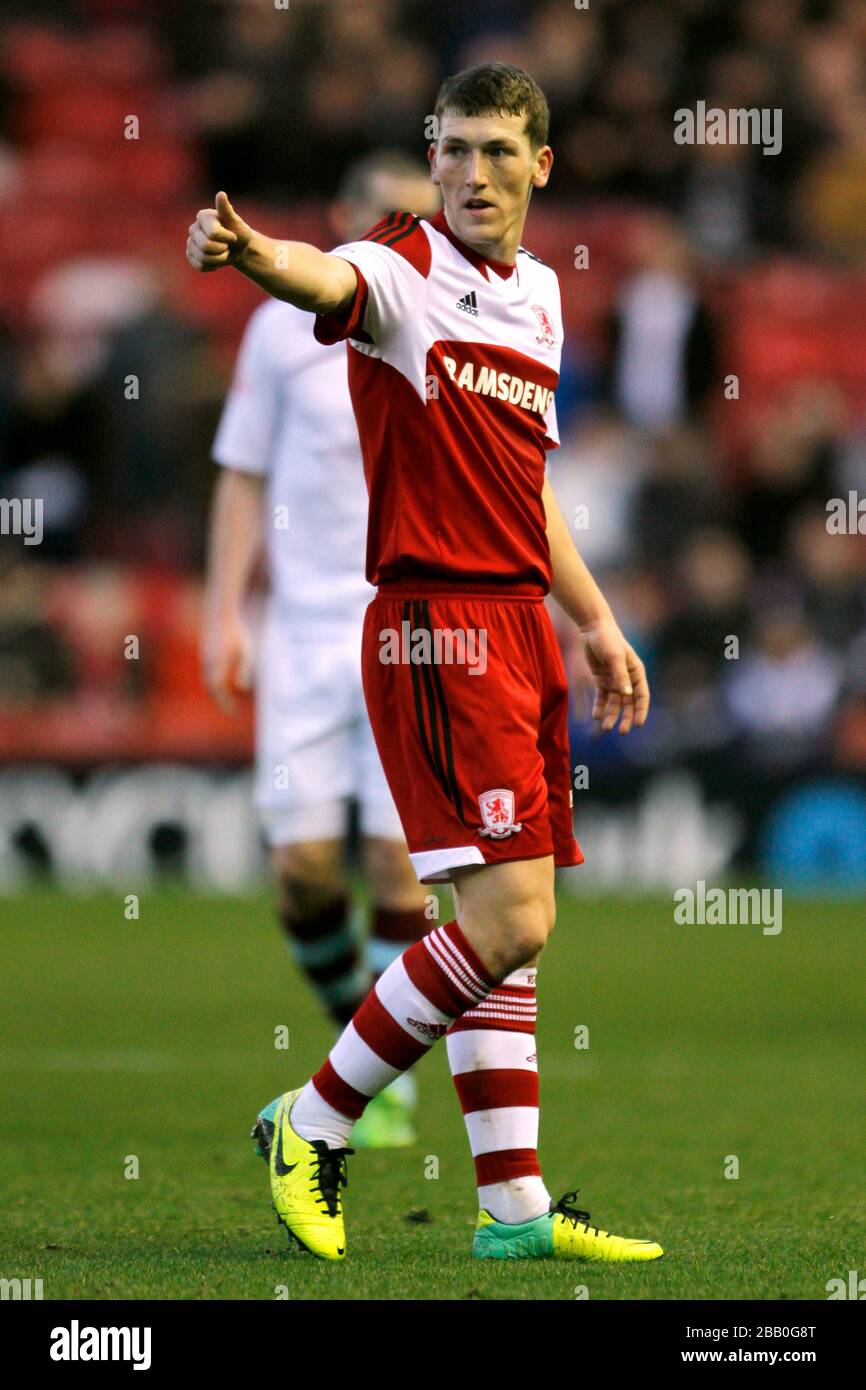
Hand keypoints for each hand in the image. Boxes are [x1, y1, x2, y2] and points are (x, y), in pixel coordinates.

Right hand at [186, 191, 252, 271]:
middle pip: (205, 246)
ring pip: (202, 258)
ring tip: (223, 253)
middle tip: (227, 246)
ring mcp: (190, 242)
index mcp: (203, 216)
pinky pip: (200, 266)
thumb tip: (221, 194)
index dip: (227, 238)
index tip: (233, 236)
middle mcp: (194, 228)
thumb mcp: (236, 222)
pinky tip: (217, 260)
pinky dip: (212, 266)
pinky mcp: (191, 255)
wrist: (239, 249)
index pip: (213, 233)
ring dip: (218, 260)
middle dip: (222, 250)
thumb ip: (226, 209)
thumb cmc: (239, 232)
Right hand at [201, 608, 253, 714]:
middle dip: (221, 701)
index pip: (219, 691)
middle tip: (231, 711)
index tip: (234, 714)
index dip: (226, 704)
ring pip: (209, 682)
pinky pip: (209, 674)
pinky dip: (215, 683)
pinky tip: (223, 684)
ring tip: (228, 700)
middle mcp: (207, 665)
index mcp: (217, 666)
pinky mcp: (204, 655)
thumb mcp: (245, 651)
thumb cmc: (235, 631)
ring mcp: (204, 660)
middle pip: (212, 689)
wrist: (219, 613)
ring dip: (217, 693)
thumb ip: (243, 670)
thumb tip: (241, 689)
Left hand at [578, 615, 648, 734]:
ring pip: (615, 703)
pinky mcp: (601, 680)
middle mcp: (627, 679)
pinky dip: (600, 707)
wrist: (592, 629)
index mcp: (636, 672)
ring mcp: (614, 680)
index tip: (638, 724)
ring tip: (606, 727)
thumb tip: (627, 695)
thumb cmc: (608, 640)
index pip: (642, 695)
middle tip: (621, 731)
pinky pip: (602, 698)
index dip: (641, 710)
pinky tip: (596, 717)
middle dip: (626, 718)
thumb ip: (620, 675)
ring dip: (611, 715)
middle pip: (629, 703)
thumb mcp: (614, 657)